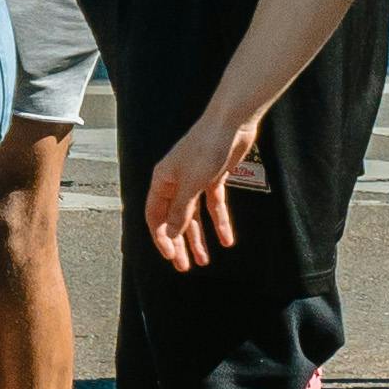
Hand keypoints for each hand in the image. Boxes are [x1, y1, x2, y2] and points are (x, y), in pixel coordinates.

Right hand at [143, 119, 267, 269]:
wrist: (232, 122)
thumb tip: (170, 233)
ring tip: (203, 260)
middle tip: (184, 266)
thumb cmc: (207, 146)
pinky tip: (226, 239)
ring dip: (199, 238)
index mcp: (163, 180)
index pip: (155, 216)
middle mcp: (176, 181)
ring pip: (194, 216)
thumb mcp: (192, 184)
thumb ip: (181, 211)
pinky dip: (220, 222)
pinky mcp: (214, 177)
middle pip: (174, 219)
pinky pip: (214, 205)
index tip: (171, 256)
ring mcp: (195, 180)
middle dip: (179, 243)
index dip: (161, 238)